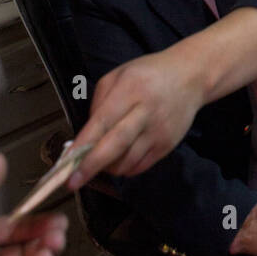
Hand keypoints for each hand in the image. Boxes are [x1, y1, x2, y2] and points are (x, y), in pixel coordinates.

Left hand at [68, 46, 205, 188]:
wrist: (191, 76)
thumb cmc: (150, 73)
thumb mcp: (118, 76)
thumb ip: (99, 103)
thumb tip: (85, 136)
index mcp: (130, 90)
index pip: (102, 123)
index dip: (82, 145)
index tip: (64, 163)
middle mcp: (146, 112)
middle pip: (116, 146)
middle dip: (91, 166)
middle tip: (72, 181)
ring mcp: (159, 131)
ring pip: (127, 162)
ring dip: (106, 168)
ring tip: (97, 162)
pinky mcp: (167, 145)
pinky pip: (140, 166)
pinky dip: (124, 168)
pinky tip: (118, 159)